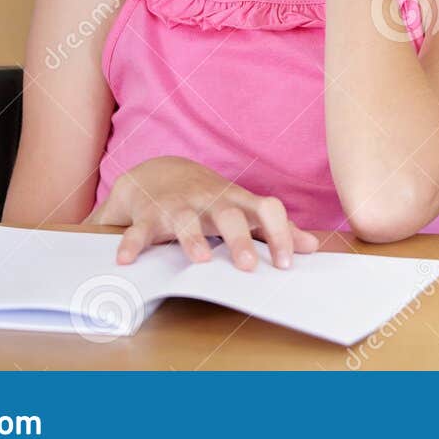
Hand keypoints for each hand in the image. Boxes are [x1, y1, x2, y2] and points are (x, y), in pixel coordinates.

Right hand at [87, 156, 318, 270]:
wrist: (159, 172)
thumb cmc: (210, 199)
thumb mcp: (243, 209)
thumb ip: (275, 228)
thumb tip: (312, 247)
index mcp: (237, 202)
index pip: (266, 210)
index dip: (279, 233)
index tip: (285, 264)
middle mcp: (210, 201)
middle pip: (228, 214)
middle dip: (239, 239)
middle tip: (248, 266)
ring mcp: (178, 205)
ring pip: (186, 219)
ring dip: (192, 238)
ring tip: (198, 260)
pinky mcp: (148, 214)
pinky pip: (139, 228)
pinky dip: (131, 242)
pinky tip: (126, 259)